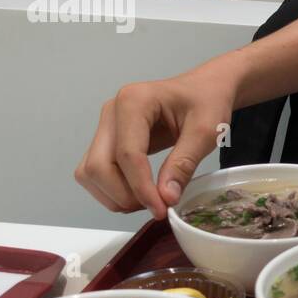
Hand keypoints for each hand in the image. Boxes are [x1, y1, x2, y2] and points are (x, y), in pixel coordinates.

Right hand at [74, 70, 237, 219]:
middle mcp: (111, 112)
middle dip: (124, 194)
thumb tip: (165, 197)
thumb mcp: (206, 131)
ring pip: (90, 173)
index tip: (161, 208)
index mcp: (134, 101)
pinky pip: (95, 172)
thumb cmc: (207, 101)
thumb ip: (184, 164)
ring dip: (115, 195)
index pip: (126, 154)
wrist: (204, 90)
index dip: (141, 187)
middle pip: (98, 166)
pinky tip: (139, 193)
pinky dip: (112, 190)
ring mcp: (106, 126)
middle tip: (157, 206)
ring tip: (149, 200)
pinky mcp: (107, 140)